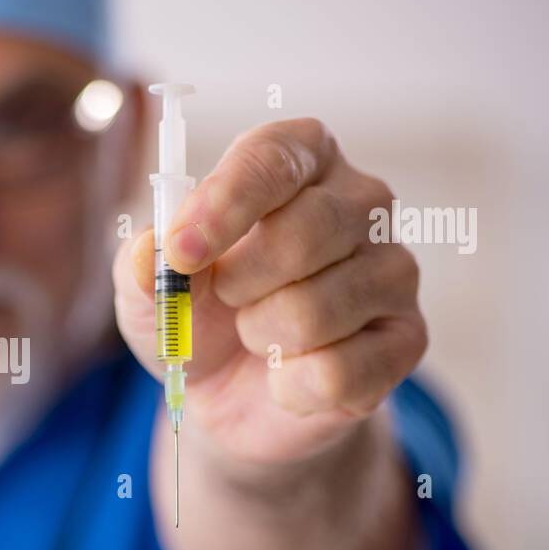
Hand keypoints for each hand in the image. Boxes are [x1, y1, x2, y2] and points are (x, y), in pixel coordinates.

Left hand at [114, 117, 425, 466]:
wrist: (230, 391)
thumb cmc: (198, 312)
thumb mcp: (149, 287)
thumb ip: (142, 263)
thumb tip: (151, 253)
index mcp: (300, 158)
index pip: (273, 159)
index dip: (224, 205)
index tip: (182, 252)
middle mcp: (361, 200)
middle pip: (306, 233)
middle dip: (240, 284)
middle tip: (227, 299)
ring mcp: (394, 269)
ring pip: (317, 311)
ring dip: (262, 338)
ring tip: (258, 335)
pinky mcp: (406, 339)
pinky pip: (339, 372)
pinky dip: (291, 388)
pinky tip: (288, 377)